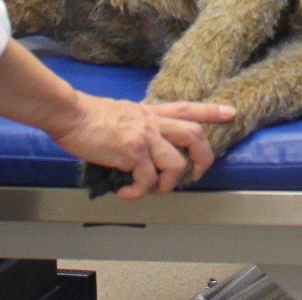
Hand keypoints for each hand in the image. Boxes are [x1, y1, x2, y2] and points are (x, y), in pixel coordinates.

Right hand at [49, 94, 232, 196]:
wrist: (71, 114)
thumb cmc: (89, 116)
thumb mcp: (123, 113)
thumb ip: (138, 126)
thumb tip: (140, 151)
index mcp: (151, 112)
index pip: (188, 108)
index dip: (211, 111)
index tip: (230, 113)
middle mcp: (153, 121)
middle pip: (194, 135)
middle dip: (203, 158)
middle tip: (199, 174)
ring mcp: (145, 135)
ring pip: (175, 164)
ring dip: (168, 185)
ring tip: (152, 191)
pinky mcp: (132, 151)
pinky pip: (147, 179)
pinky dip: (139, 192)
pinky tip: (126, 193)